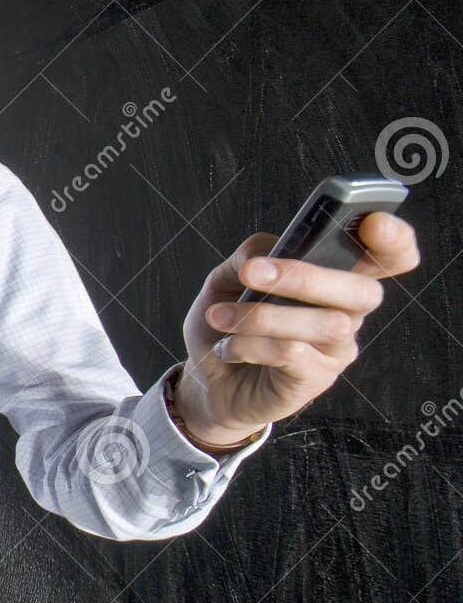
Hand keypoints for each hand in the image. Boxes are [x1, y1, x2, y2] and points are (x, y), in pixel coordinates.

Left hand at [177, 211, 420, 444]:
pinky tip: (227, 347)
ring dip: (262, 316)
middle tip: (251, 273)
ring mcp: (337, 348)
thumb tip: (266, 252)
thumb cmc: (228, 322)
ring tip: (220, 317)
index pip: (388, 256)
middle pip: (363, 290)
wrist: (208, 378)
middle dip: (305, 277)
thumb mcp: (227, 280)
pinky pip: (292, 354)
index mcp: (335, 275)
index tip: (373, 223)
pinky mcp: (316, 379)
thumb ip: (250, 256)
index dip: (394, 239)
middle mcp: (348, 311)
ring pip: (324, 323)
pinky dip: (250, 345)